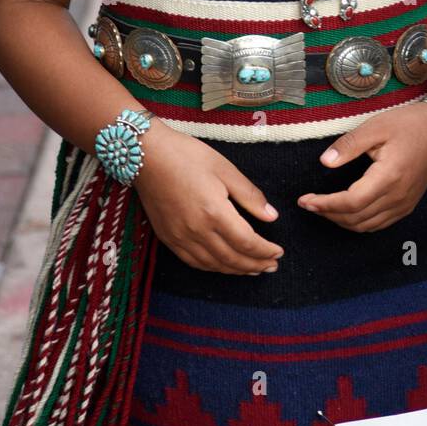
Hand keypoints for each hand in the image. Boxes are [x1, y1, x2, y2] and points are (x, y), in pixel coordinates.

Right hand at [132, 118, 283, 274]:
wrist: (147, 154)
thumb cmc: (187, 156)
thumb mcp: (225, 169)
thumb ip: (250, 195)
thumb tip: (272, 217)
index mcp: (215, 212)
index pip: (247, 243)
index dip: (265, 251)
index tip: (279, 252)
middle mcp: (197, 230)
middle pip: (232, 259)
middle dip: (255, 265)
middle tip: (272, 266)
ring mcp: (180, 237)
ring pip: (214, 264)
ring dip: (236, 270)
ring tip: (253, 270)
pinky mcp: (168, 238)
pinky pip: (194, 262)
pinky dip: (213, 267)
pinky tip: (223, 265)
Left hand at [296, 102, 426, 232]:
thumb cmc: (406, 124)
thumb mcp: (375, 127)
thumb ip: (349, 145)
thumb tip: (324, 162)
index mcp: (388, 176)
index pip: (351, 202)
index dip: (325, 204)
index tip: (305, 200)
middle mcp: (398, 196)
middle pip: (356, 218)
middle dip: (328, 214)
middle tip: (308, 203)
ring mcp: (405, 204)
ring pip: (367, 226)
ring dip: (341, 221)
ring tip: (323, 208)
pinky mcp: (408, 205)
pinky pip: (380, 224)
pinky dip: (359, 223)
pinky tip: (346, 213)